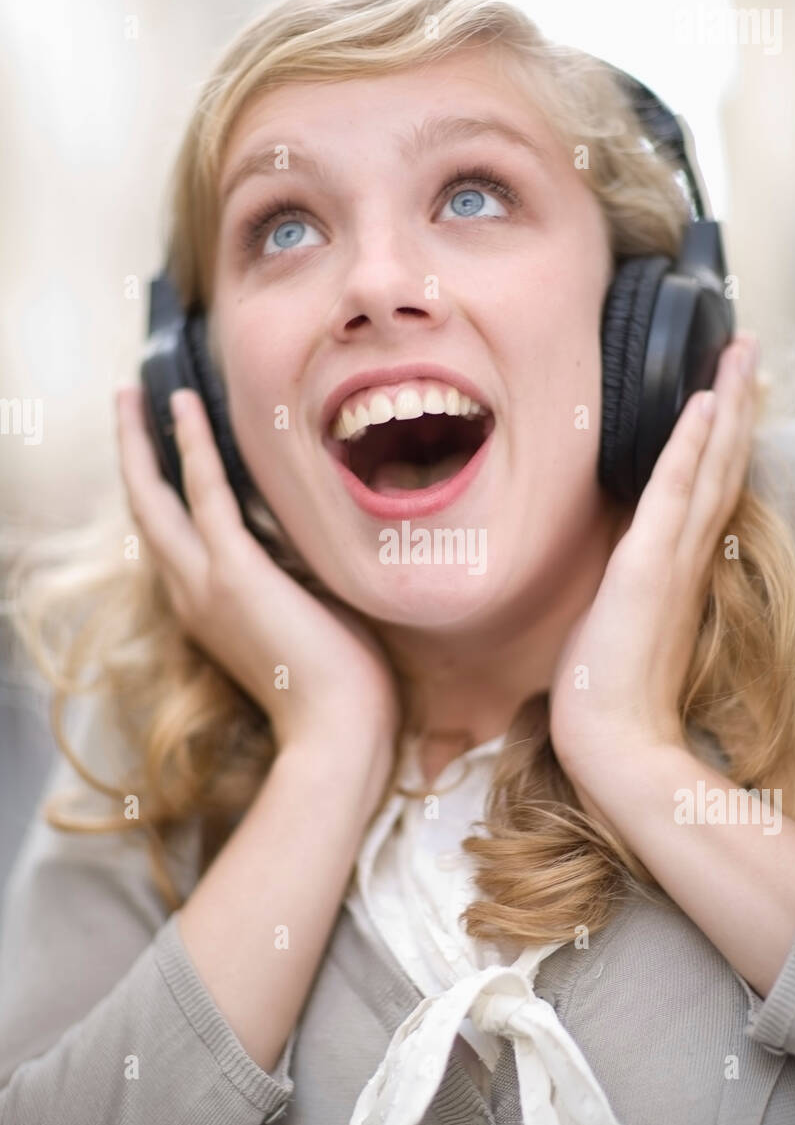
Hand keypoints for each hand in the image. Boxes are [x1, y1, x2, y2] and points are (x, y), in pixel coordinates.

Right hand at [115, 385, 400, 777]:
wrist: (338, 733)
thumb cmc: (339, 689)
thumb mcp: (304, 623)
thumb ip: (293, 580)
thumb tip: (317, 541)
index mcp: (208, 609)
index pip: (172, 538)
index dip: (159, 491)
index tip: (158, 451)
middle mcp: (192, 594)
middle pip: (145, 511)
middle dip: (131, 453)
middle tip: (125, 402)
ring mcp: (208, 583)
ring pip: (158, 496)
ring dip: (144, 439)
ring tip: (136, 391)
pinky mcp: (235, 572)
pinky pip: (206, 493)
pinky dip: (192, 446)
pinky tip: (184, 406)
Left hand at [549, 333, 760, 796]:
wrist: (614, 742)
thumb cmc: (611, 696)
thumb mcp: (620, 627)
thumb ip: (630, 590)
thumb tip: (619, 569)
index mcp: (682, 570)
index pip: (710, 490)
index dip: (724, 440)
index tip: (731, 395)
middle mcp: (687, 557)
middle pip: (723, 465)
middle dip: (736, 403)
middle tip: (749, 348)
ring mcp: (671, 559)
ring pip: (709, 466)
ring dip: (723, 404)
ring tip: (738, 353)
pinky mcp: (646, 566)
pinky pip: (671, 492)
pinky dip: (689, 446)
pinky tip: (702, 403)